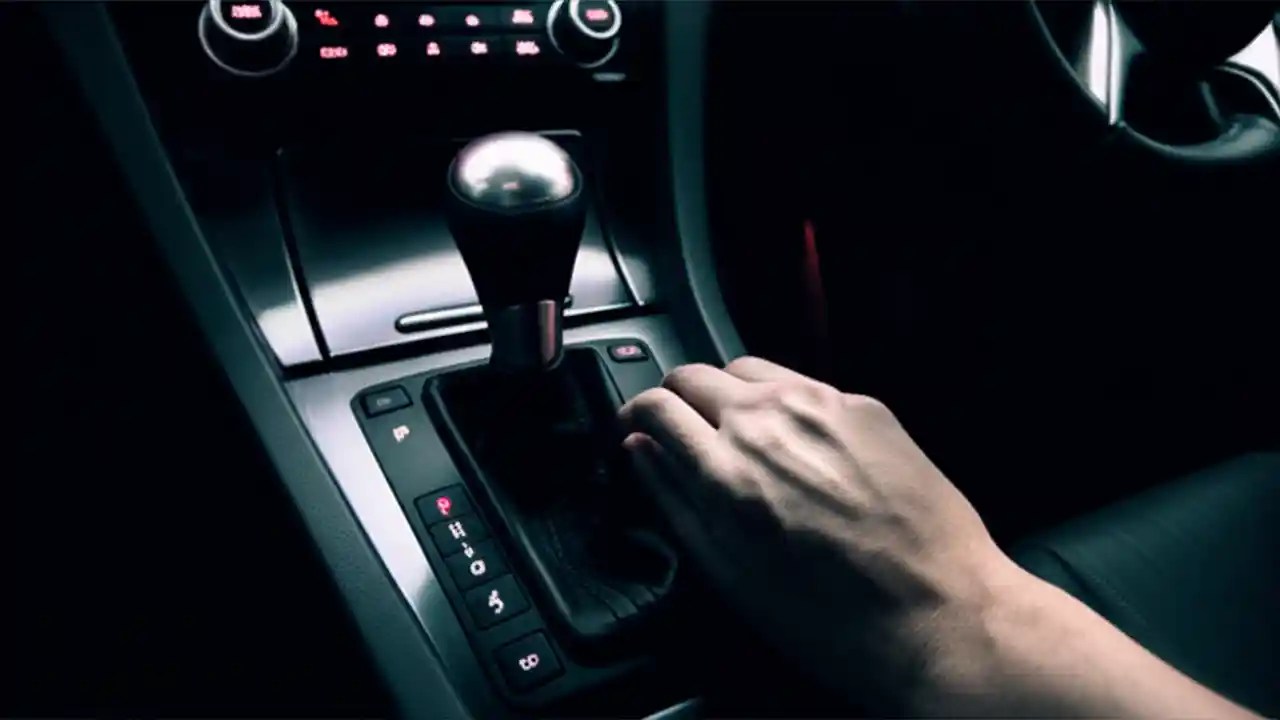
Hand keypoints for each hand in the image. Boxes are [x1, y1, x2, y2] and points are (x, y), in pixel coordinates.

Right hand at [618, 357, 1017, 706]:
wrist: (939, 611)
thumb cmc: (834, 615)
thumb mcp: (731, 574)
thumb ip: (676, 502)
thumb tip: (643, 452)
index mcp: (726, 471)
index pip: (655, 405)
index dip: (635, 417)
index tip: (636, 432)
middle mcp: (769, 422)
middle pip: (694, 374)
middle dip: (676, 400)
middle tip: (684, 435)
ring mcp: (822, 405)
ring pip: (747, 368)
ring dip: (728, 394)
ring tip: (741, 439)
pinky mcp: (865, 405)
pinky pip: (803, 385)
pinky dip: (784, 405)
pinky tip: (800, 451)